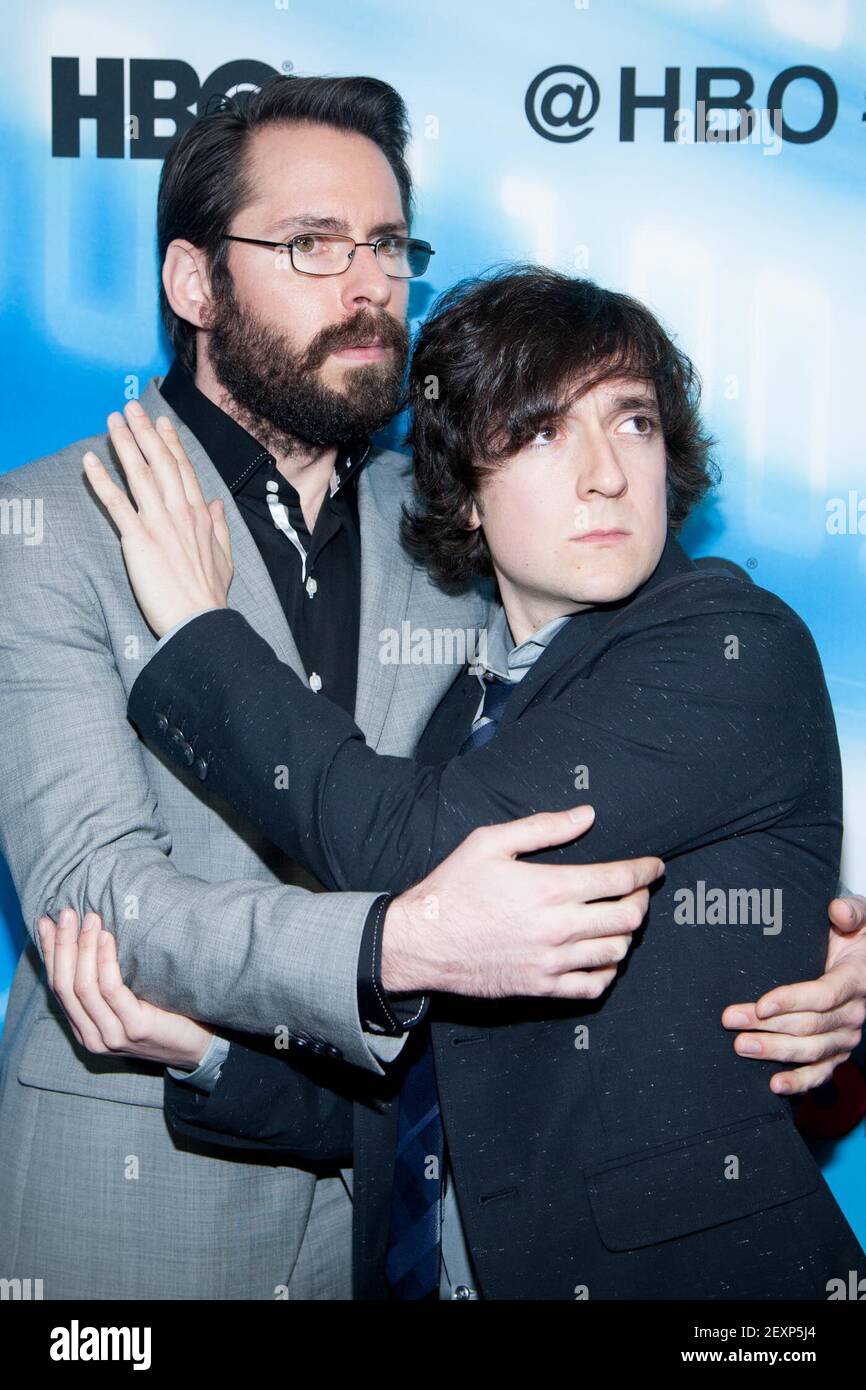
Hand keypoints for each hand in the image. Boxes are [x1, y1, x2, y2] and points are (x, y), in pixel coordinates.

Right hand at [37, 908, 214, 1068]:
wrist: (198, 1046)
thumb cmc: (163, 1015)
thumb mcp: (127, 1001)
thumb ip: (105, 984)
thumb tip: (89, 936)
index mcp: (85, 1029)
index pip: (58, 987)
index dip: (50, 952)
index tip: (46, 922)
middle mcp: (92, 1037)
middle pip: (64, 985)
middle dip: (62, 945)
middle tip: (66, 913)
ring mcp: (112, 1035)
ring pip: (83, 987)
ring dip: (83, 948)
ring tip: (89, 918)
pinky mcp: (136, 1028)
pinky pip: (112, 990)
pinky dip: (105, 961)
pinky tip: (105, 938)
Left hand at [82, 400, 232, 637]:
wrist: (200, 620)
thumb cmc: (210, 595)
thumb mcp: (225, 557)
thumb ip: (219, 527)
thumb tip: (216, 502)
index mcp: (199, 516)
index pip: (183, 470)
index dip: (171, 443)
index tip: (161, 423)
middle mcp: (180, 512)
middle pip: (160, 462)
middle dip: (145, 432)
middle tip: (131, 408)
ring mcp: (159, 523)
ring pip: (139, 474)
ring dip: (124, 444)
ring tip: (112, 421)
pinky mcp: (138, 539)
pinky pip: (116, 504)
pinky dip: (101, 481)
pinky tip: (89, 462)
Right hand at [381, 805, 663, 999]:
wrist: (422, 942)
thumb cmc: (454, 888)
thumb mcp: (490, 842)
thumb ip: (543, 827)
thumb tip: (587, 815)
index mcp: (550, 887)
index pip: (619, 879)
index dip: (645, 871)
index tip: (654, 867)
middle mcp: (558, 927)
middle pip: (628, 917)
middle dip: (642, 900)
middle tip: (638, 891)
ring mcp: (552, 961)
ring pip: (616, 952)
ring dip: (627, 934)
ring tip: (619, 920)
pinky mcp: (542, 987)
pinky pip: (593, 987)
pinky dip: (608, 971)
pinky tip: (601, 956)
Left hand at [722, 893, 865, 1094]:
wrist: (862, 958)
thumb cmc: (854, 935)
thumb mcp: (859, 916)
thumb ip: (851, 911)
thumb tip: (838, 910)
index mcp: (856, 980)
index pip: (824, 994)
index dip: (792, 1000)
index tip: (761, 1003)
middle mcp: (854, 1012)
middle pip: (809, 1025)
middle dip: (767, 1025)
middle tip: (730, 1020)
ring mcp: (846, 1036)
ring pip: (810, 1051)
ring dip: (774, 1052)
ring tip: (740, 1046)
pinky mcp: (836, 1052)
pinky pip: (821, 1073)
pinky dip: (799, 1082)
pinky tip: (774, 1085)